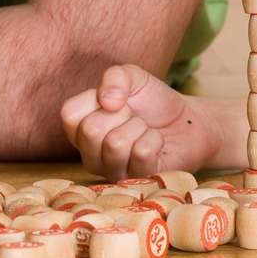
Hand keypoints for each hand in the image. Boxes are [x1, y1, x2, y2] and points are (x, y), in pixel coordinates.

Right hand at [59, 65, 222, 178]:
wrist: (187, 122)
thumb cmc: (153, 101)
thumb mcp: (132, 76)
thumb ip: (114, 77)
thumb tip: (107, 102)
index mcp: (80, 127)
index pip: (69, 114)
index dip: (96, 100)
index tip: (115, 101)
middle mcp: (90, 153)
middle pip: (91, 131)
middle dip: (122, 114)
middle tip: (134, 116)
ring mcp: (111, 171)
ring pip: (115, 144)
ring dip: (139, 128)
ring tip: (144, 129)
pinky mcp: (137, 181)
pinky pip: (141, 154)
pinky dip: (154, 140)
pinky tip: (155, 142)